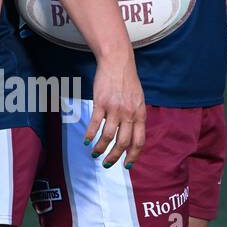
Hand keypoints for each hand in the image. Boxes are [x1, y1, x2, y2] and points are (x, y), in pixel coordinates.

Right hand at [84, 50, 146, 168]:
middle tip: (107, 164)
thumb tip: (131, 136)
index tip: (127, 164)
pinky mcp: (101, 103)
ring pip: (108, 136)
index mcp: (139, 114)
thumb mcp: (138, 100)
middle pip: (123, 142)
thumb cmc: (127, 81)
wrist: (117, 62)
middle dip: (114, 157)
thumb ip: (136, 117)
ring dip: (100, 148)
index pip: (139, 141)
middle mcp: (128, 113)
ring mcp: (114, 108)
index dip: (133, 155)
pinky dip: (90, 135)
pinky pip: (95, 123)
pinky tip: (87, 141)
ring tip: (95, 153)